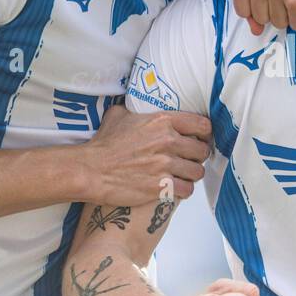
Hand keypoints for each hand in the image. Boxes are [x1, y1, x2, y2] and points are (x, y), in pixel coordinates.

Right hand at [78, 104, 211, 204]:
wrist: (90, 170)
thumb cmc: (103, 144)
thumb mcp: (118, 115)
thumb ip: (135, 109)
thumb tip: (136, 104)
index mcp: (162, 121)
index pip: (202, 125)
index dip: (204, 133)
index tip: (200, 139)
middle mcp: (168, 141)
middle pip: (202, 150)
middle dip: (198, 156)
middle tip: (189, 159)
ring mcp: (165, 165)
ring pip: (197, 172)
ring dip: (191, 174)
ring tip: (183, 175)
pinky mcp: (161, 186)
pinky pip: (188, 190)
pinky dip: (184, 190)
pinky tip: (175, 188)